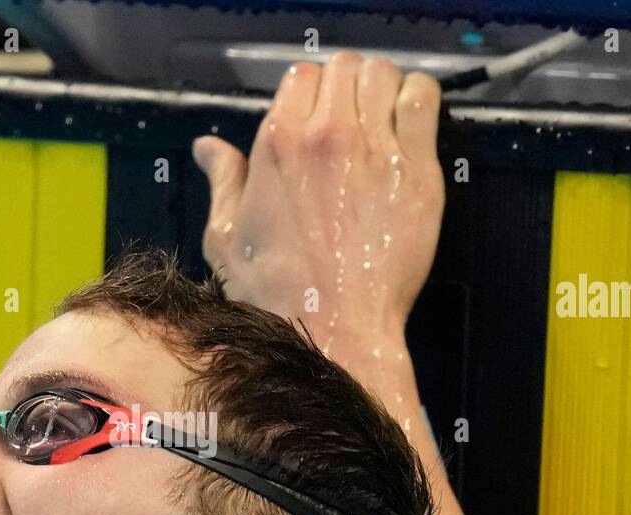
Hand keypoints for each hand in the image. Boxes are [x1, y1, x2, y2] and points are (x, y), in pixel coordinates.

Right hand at [193, 52, 444, 354]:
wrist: (332, 330)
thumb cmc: (275, 295)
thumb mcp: (228, 238)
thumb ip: (223, 182)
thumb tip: (207, 148)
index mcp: (277, 144)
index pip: (301, 75)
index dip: (310, 93)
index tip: (317, 117)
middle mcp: (327, 135)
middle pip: (344, 67)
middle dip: (347, 86)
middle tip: (351, 118)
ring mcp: (375, 150)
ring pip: (385, 74)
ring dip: (383, 88)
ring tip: (382, 118)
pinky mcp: (416, 170)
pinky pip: (423, 100)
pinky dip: (418, 99)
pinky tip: (410, 123)